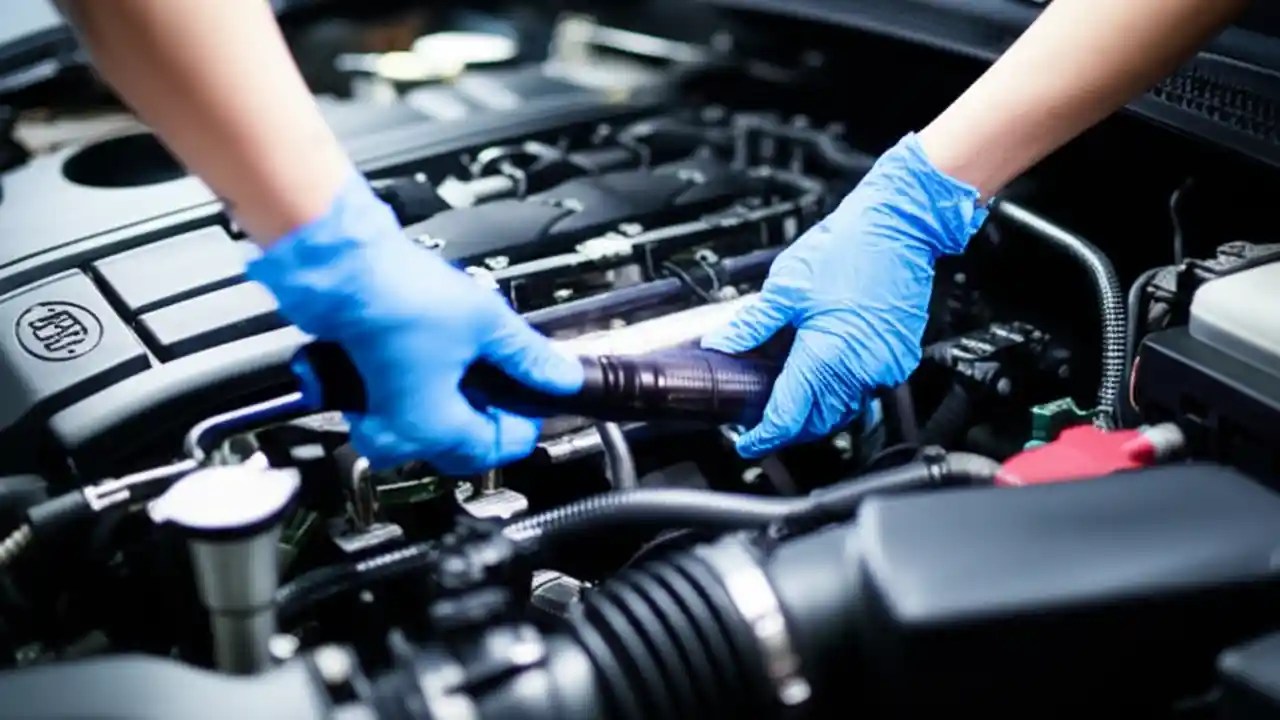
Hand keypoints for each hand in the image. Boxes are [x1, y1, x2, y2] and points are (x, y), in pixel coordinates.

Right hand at [248, 172, 582, 472]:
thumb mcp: (486, 323)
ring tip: (476, 372)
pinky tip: (441, 365)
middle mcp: (398, 435)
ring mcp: (373, 417)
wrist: (342, 268)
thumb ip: (529, 357)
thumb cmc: (399, 296)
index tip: (533, 402)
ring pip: (429, 435)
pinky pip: (401, 414)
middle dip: (490, 423)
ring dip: (458, 412)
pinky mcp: (359, 395)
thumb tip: (560, 376)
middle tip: (509, 391)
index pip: (496, 450)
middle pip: (462, 450)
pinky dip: (425, 398)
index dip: (524, 425)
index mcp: (433, 429)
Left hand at [701, 133, 988, 457]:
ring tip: (788, 398)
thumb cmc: (850, 246)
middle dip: (787, 428)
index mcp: (827, 357)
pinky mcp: (899, 358)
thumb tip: (722, 344)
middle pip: (817, 422)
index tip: (746, 441)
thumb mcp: (786, 287)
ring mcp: (884, 367)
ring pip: (842, 410)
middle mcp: (860, 370)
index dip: (762, 436)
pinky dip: (841, 394)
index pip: (788, 417)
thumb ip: (751, 325)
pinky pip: (865, 391)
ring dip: (815, 413)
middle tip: (761, 420)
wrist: (900, 225)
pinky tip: (823, 378)